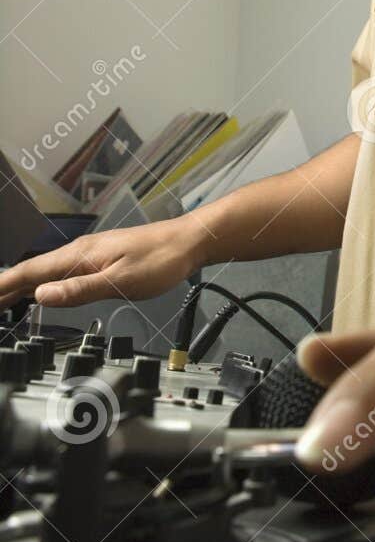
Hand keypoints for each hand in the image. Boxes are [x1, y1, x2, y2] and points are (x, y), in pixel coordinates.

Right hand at [0, 214, 210, 311]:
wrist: (188, 242)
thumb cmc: (161, 260)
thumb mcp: (120, 281)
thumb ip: (80, 290)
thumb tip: (41, 295)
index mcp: (79, 256)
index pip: (30, 271)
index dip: (4, 285)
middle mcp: (79, 252)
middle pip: (33, 271)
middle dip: (6, 287)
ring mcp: (89, 255)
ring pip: (45, 271)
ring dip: (21, 285)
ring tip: (2, 300)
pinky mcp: (100, 260)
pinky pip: (61, 272)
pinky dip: (42, 282)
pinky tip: (40, 290)